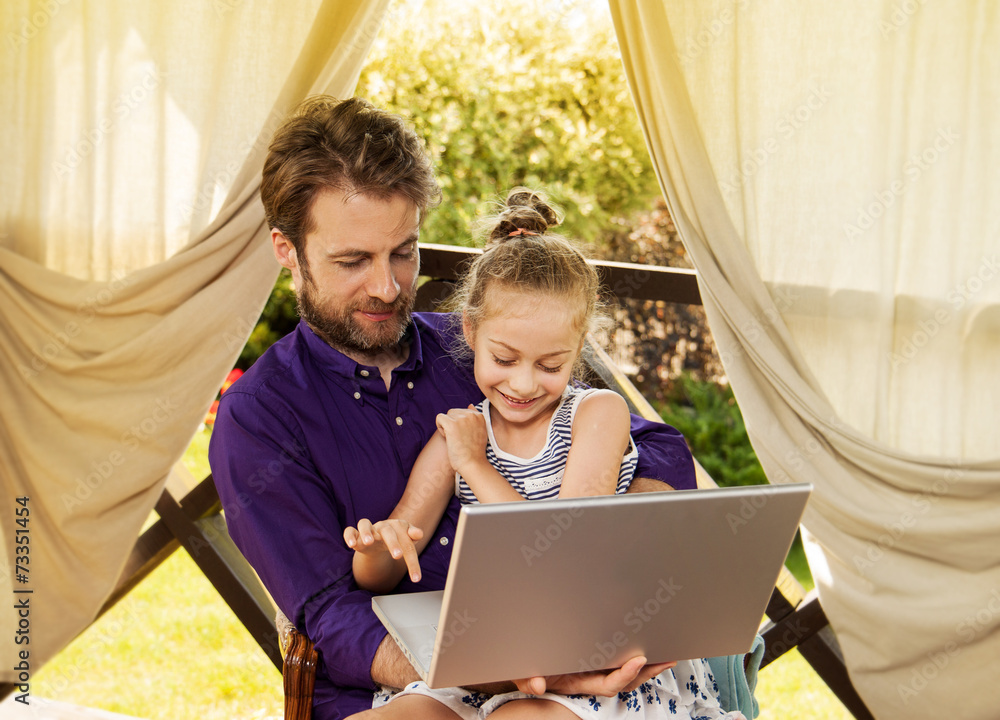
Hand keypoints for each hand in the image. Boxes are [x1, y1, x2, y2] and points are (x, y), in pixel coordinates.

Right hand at [343, 518, 424, 582]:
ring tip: (369, 542)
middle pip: (388, 532)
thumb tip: (419, 534)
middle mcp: (383, 526)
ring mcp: (368, 529)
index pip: (407, 543)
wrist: (380, 538)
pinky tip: (351, 544)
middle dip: (393, 543)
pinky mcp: (355, 534)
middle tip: (398, 556)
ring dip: (366, 532)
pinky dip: (349, 536)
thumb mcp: (406, 539)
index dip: (412, 560)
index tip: (416, 578)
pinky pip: (350, 531)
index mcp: (398, 527)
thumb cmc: (396, 538)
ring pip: (365, 524)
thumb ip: (413, 536)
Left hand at [435, 406, 488, 476]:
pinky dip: (440, 429)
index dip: (460, 425)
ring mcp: (462, 418)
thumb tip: (470, 405)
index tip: (466, 437)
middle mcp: (471, 414)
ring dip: (446, 427)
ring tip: (455, 440)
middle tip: (459, 439)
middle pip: (452, 413)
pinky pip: (439, 419)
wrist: (473, 464)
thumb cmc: (474, 452)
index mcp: (479, 415)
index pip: (461, 413)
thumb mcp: (480, 431)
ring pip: (445, 416)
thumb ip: (475, 417)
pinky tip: (448, 438)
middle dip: (452, 425)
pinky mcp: (452, 424)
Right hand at [513, 656, 676, 696]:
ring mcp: (593, 669)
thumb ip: (526, 680)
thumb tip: (536, 684)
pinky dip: (635, 655)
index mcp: (576, 682)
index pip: (606, 684)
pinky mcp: (594, 657)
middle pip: (624, 680)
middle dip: (647, 671)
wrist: (522, 663)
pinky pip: (619, 660)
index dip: (624, 675)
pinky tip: (649, 642)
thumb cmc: (524, 667)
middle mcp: (588, 677)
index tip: (638, 660)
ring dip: (647, 665)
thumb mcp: (521, 672)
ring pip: (626, 672)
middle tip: (667, 658)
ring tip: (668, 652)